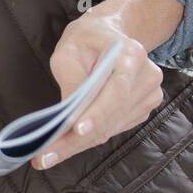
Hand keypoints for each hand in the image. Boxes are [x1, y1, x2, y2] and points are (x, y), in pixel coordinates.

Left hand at [32, 0, 164, 169]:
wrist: (109, 35)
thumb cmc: (85, 40)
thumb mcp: (68, 51)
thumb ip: (70, 80)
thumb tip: (67, 116)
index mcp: (131, 54)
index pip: (116, 89)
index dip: (97, 112)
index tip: (77, 130)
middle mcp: (146, 76)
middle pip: (111, 116)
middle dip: (75, 140)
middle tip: (44, 157)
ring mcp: (148, 95)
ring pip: (109, 129)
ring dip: (78, 144)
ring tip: (48, 155)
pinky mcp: (142, 109)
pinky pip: (112, 130)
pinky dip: (88, 139)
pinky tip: (66, 144)